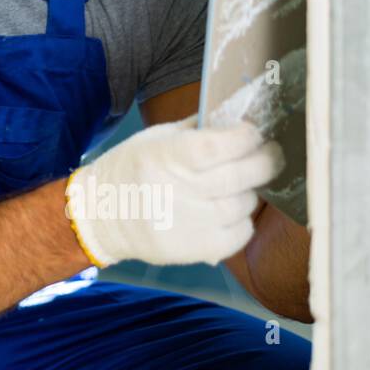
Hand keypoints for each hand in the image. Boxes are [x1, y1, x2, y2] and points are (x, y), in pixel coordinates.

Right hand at [63, 117, 283, 267]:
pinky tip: (227, 211)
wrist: (101, 216)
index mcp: (164, 158)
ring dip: (248, 191)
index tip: (253, 132)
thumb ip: (196, 129)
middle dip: (264, 160)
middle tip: (268, 153)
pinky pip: (242, 233)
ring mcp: (190, 225)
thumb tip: (237, 119)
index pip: (214, 147)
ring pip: (245, 204)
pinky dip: (242, 220)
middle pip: (240, 176)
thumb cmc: (130, 169)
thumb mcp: (153, 139)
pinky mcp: (197, 250)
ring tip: (236, 185)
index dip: (243, 137)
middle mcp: (177, 192)